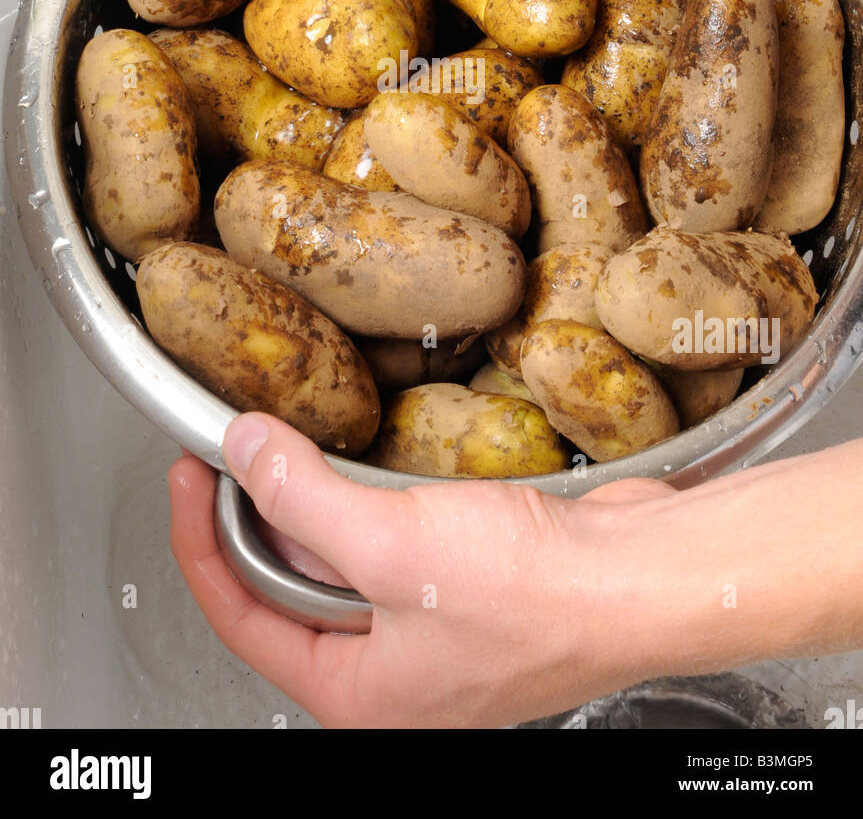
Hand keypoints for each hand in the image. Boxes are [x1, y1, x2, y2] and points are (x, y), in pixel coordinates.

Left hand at [170, 415, 862, 728]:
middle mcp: (392, 674)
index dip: (202, 539)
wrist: (647, 578)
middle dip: (265, 514)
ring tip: (304, 445)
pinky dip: (377, 500)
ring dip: (324, 502)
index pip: (241, 616)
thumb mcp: (391, 545)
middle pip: (292, 585)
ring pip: (346, 558)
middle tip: (243, 443)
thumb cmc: (541, 601)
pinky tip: (377, 462)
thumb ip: (303, 499)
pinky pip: (397, 540)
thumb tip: (246, 452)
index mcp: (358, 696)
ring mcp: (432, 630)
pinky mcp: (468, 585)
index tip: (189, 474)